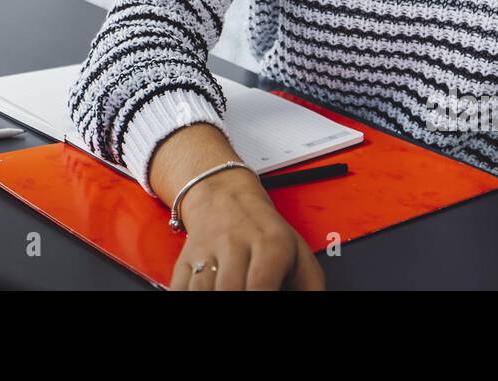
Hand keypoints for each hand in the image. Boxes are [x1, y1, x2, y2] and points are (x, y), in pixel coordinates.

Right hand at [151, 123, 323, 290]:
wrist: (224, 193)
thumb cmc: (265, 230)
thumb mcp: (299, 252)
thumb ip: (311, 286)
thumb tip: (318, 303)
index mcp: (272, 244)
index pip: (260, 286)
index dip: (259, 300)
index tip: (262, 305)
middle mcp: (236, 243)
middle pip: (229, 290)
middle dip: (233, 302)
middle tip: (242, 304)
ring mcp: (207, 250)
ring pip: (202, 289)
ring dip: (210, 298)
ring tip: (221, 298)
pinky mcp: (185, 257)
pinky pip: (179, 286)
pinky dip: (185, 294)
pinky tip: (201, 293)